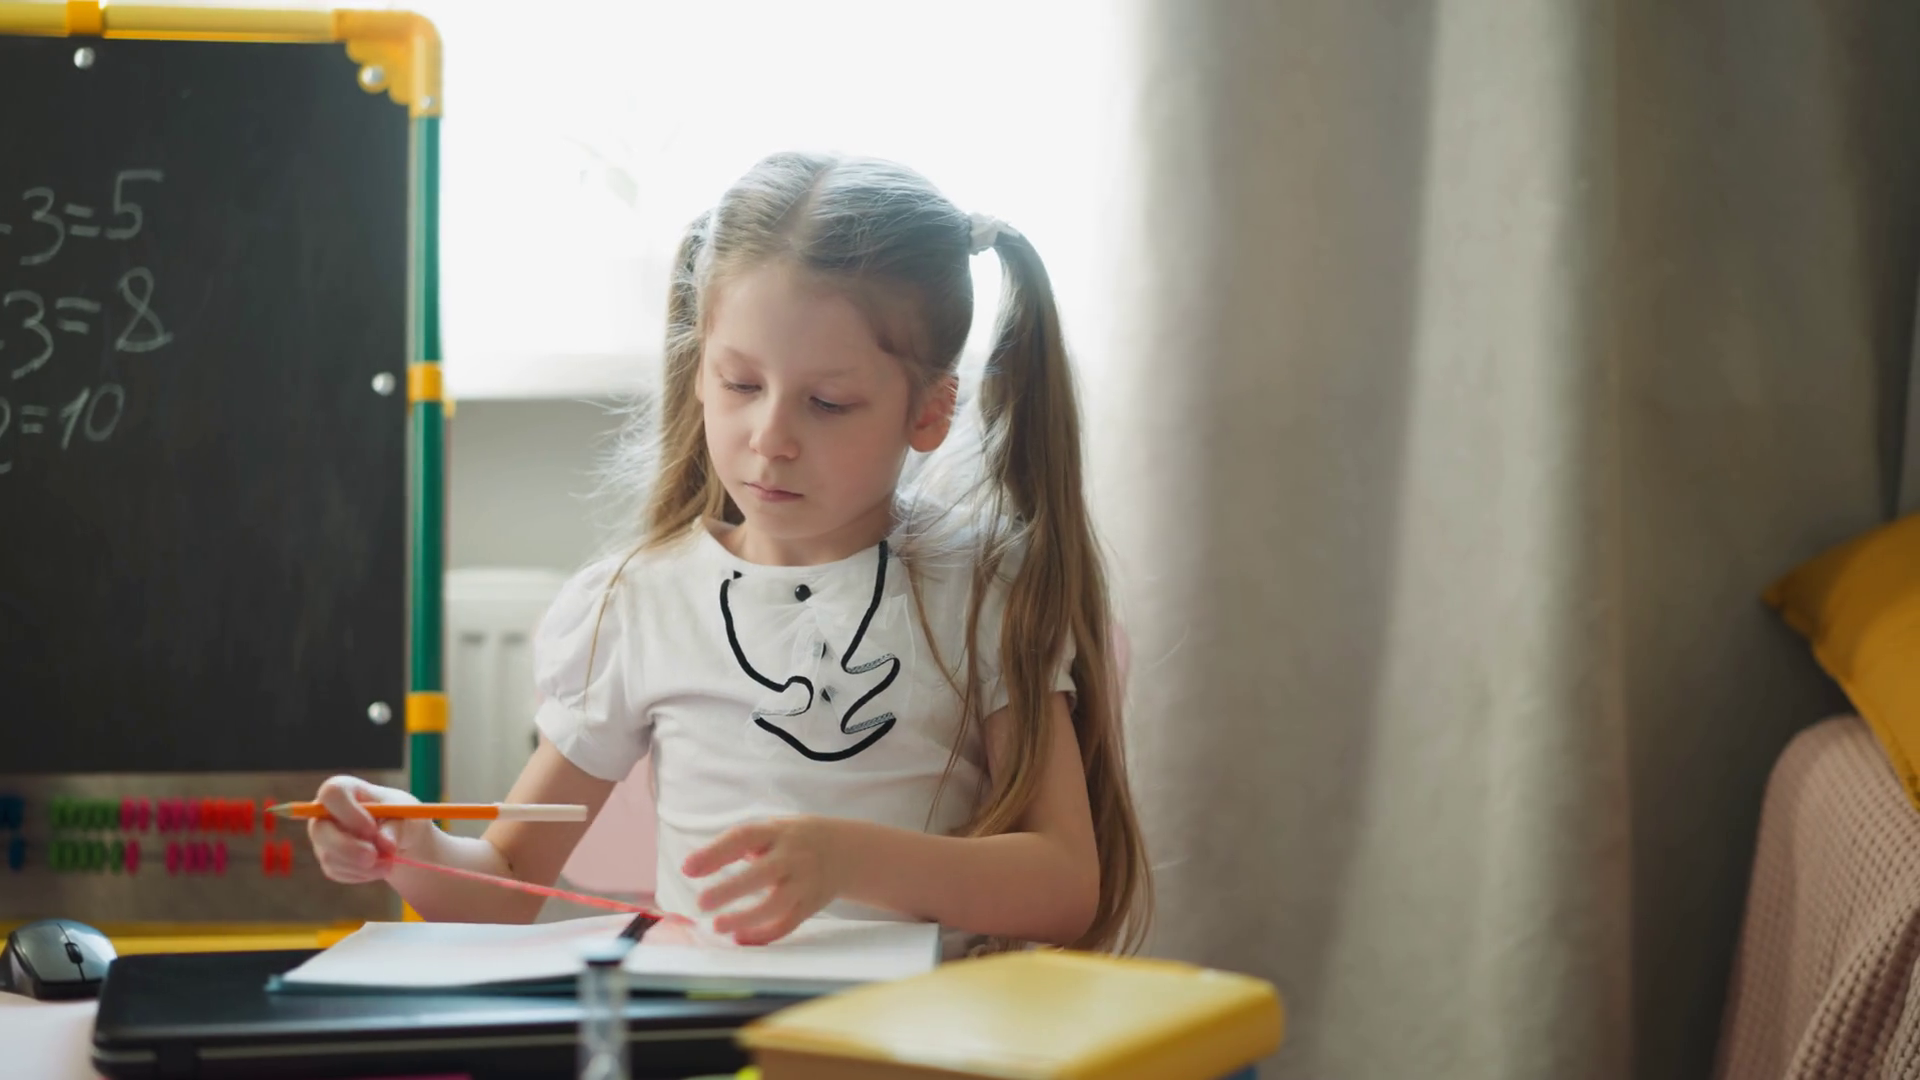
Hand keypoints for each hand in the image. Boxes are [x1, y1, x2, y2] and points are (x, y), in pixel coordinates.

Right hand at [306, 776, 432, 884]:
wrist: (403, 841)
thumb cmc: (402, 818)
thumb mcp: (408, 817)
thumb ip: (396, 828)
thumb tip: (385, 843)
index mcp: (345, 789)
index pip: (332, 793)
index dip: (348, 813)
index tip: (372, 829)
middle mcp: (326, 813)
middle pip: (320, 830)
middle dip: (348, 848)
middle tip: (374, 857)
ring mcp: (324, 838)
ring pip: (330, 857)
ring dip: (362, 865)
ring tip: (390, 861)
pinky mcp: (329, 860)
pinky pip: (339, 872)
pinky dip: (362, 874)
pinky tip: (379, 866)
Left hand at [682, 816, 851, 944]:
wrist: (847, 852)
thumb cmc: (795, 840)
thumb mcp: (773, 829)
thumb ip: (741, 843)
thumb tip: (695, 865)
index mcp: (778, 832)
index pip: (744, 837)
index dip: (716, 852)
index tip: (688, 868)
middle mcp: (794, 856)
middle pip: (763, 874)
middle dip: (731, 889)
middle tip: (701, 903)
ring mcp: (804, 883)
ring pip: (776, 905)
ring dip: (746, 918)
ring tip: (718, 926)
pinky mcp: (810, 906)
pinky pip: (787, 924)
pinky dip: (763, 934)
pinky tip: (739, 938)